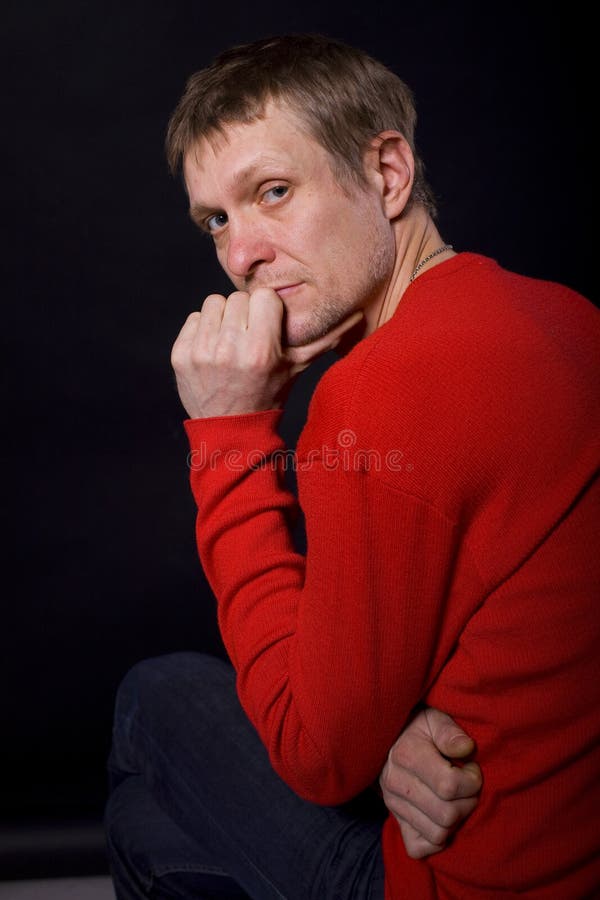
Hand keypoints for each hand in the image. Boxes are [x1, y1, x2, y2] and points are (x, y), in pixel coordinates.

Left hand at [171, 288, 362, 418]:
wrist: (230, 429)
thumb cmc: (268, 394)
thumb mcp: (296, 368)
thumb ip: (323, 340)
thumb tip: (359, 315)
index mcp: (261, 350)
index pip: (264, 296)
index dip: (267, 309)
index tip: (267, 325)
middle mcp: (229, 349)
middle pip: (237, 297)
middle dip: (245, 313)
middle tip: (248, 335)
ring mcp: (201, 352)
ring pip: (213, 303)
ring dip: (222, 318)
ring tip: (230, 341)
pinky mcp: (180, 355)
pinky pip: (193, 318)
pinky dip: (203, 330)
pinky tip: (213, 349)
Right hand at [379, 708, 481, 858]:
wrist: (388, 739)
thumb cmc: (417, 728)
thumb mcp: (433, 719)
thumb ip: (450, 732)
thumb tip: (467, 748)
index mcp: (406, 755)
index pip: (448, 786)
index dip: (471, 780)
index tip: (471, 767)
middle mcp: (396, 784)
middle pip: (446, 815)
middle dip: (468, 801)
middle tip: (468, 784)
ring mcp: (393, 806)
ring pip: (437, 834)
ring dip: (456, 820)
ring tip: (456, 798)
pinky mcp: (396, 822)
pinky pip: (419, 848)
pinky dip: (437, 838)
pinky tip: (442, 815)